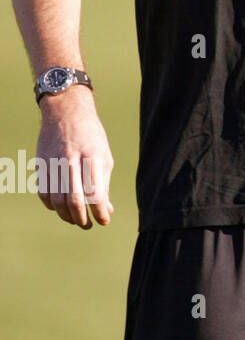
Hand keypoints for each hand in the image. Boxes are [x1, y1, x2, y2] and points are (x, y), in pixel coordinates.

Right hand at [35, 88, 114, 228]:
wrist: (65, 113)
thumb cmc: (91, 136)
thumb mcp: (104, 156)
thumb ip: (104, 183)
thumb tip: (108, 209)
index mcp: (92, 157)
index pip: (96, 192)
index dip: (100, 211)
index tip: (104, 221)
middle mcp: (71, 160)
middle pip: (74, 199)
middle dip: (82, 218)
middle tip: (88, 226)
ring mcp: (53, 163)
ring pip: (57, 200)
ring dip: (66, 215)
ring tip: (76, 220)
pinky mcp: (41, 165)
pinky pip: (44, 193)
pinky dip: (52, 205)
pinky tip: (61, 208)